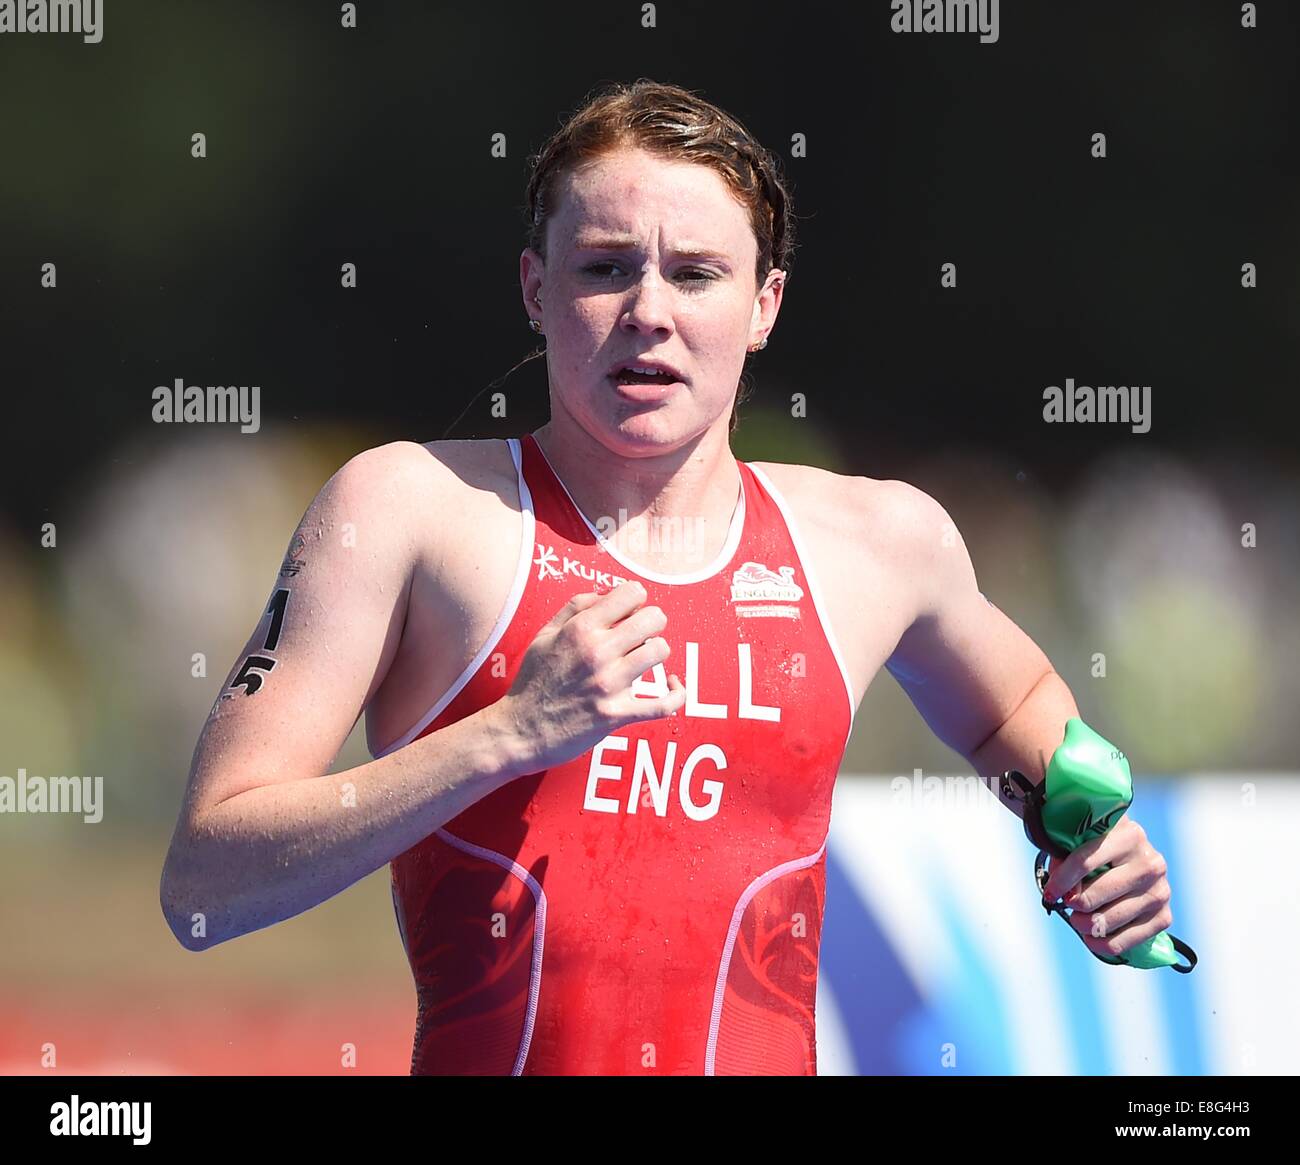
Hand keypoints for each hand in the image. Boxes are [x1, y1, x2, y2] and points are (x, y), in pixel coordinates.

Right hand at [495, 581, 686, 773]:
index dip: (635, 599)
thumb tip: (608, 593)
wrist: (519, 731)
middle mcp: (597, 652)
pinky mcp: (617, 714)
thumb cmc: (532, 682)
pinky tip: (672, 685)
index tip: (630, 610)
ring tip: (645, 658)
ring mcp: (609, 684)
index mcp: (580, 629)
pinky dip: (676, 694)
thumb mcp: (544, 635)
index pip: (631, 593)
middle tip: (642, 633)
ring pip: (660, 651)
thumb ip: (576, 608)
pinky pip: (664, 704)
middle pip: (653, 619)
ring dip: (657, 652)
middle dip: (652, 621)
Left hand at [1039, 817, 1172, 959]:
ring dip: (1084, 925)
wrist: (1136, 860)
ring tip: (1078, 919)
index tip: (1049, 893)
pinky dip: (1101, 944)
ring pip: (1108, 920)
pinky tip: (1091, 938)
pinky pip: (1124, 941)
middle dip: (1074, 904)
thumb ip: (1066, 857)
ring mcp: (1160, 891)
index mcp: (1129, 836)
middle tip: (1067, 905)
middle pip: (1097, 894)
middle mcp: (1150, 863)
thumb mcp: (1085, 841)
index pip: (1085, 861)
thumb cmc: (1102, 849)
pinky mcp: (1164, 917)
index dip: (1062, 881)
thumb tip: (1056, 890)